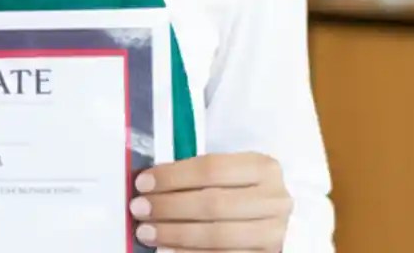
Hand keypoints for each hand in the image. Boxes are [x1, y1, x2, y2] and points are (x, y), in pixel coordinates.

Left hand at [129, 152, 291, 250]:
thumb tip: (149, 183)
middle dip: (169, 206)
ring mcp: (274, 232)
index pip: (212, 168)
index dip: (173, 176)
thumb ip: (196, 176)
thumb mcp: (228, 175)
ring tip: (147, 232)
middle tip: (138, 209)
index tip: (142, 182)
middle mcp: (274, 199)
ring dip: (175, 234)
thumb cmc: (238, 191)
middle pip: (213, 203)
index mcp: (263, 168)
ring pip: (218, 234)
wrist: (268, 220)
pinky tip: (166, 251)